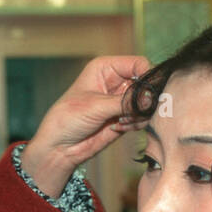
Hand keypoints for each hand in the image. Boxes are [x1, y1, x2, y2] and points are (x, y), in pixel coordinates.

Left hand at [21, 55, 150, 197]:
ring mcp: (122, 100)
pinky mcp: (126, 117)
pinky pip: (143, 118)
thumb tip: (151, 100)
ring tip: (120, 122)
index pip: (139, 63)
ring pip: (148, 103)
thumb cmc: (68, 119)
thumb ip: (126, 102)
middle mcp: (116, 81)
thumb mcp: (96, 106)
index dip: (148, 76)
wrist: (60, 147)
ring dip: (138, 114)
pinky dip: (136, 124)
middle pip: (147, 83)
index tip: (149, 93)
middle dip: (144, 100)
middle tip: (133, 112)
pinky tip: (117, 127)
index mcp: (106, 68)